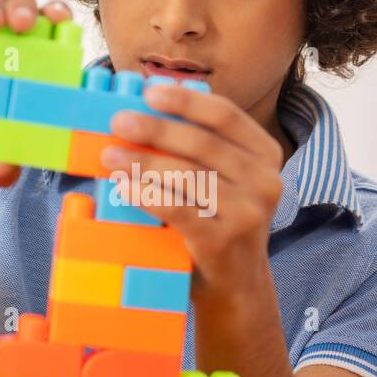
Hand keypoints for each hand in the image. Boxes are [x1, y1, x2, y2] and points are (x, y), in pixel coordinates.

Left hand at [101, 84, 283, 300]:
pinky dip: (146, 194)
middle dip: (155, 129)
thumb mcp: (225, 180)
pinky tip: (123, 186)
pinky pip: (177, 209)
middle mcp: (265, 181)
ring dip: (143, 161)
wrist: (235, 285)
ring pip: (187, 175)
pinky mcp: (222, 240)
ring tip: (110, 155)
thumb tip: (145, 109)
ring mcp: (247, 213)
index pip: (225, 115)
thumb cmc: (219, 222)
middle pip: (202, 143)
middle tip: (118, 121)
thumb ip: (200, 149)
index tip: (149, 90)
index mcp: (266, 155)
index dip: (186, 101)